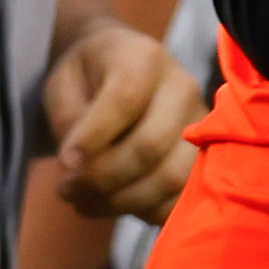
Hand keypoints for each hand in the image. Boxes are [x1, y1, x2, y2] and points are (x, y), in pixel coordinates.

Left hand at [43, 19, 196, 219]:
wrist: (119, 69)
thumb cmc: (86, 77)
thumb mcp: (62, 84)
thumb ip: (69, 119)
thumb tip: (80, 165)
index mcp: (142, 58)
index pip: (125, 98)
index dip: (93, 136)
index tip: (64, 162)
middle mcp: (181, 86)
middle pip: (150, 144)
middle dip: (103, 177)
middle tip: (67, 190)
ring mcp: (200, 122)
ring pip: (173, 176)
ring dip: (123, 200)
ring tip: (86, 201)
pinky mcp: (206, 153)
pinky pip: (186, 195)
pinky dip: (149, 210)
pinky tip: (118, 204)